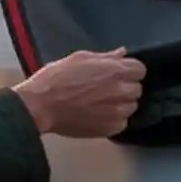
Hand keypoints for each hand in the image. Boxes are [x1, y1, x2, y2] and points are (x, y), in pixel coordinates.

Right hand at [11, 47, 146, 137]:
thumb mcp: (80, 58)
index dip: (129, 71)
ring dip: (121, 105)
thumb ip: (105, 57)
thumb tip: (122, 53)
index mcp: (115, 70)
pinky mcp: (110, 128)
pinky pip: (122, 123)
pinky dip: (114, 120)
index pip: (140, 70)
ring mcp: (117, 112)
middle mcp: (121, 90)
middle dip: (125, 88)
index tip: (119, 74)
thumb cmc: (56, 78)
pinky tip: (98, 116)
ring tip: (102, 104)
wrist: (40, 106)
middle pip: (137, 89)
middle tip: (107, 90)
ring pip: (131, 107)